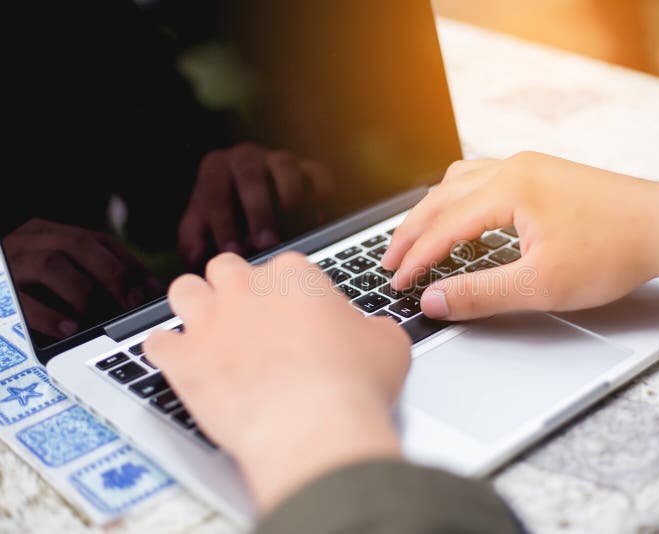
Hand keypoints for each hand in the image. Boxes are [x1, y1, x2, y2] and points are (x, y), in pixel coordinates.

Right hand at [2, 218, 158, 338]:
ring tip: (100, 318)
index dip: (129, 263)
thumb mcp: (52, 274)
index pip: (98, 240)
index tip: (153, 289)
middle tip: (134, 303)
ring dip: (83, 292)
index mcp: (48, 233)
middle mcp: (29, 239)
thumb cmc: (20, 287)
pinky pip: (21, 300)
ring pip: (52, 263)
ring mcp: (9, 261)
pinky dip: (49, 315)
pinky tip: (69, 329)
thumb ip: (84, 276)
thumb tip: (135, 297)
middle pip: (79, 244)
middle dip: (114, 274)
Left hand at [145, 252, 410, 510]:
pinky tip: (178, 360)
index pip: (283, 267)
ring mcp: (210, 322)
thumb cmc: (351, 383)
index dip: (288, 292)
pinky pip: (156, 343)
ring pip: (183, 290)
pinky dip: (165, 350)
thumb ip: (371, 327)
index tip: (295, 313)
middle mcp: (247, 289)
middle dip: (234, 287)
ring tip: (206, 327)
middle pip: (227, 268)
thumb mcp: (386, 344)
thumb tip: (371, 331)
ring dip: (193, 305)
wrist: (313, 424)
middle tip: (248, 315)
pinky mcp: (184, 359)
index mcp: (295, 276)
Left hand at [178, 143, 333, 267]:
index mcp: (216, 169)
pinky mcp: (306, 168)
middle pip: (250, 175)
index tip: (232, 253)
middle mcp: (246, 158)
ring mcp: (277, 160)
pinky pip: (317, 173)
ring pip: (285, 165)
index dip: (223, 224)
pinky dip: (320, 190)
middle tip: (265, 243)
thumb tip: (195, 257)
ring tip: (290, 216)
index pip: (216, 193)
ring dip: (289, 191)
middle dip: (258, 211)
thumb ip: (192, 241)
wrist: (245, 198)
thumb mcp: (199, 227)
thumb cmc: (222, 215)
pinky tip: (318, 215)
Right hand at [382, 152, 658, 318]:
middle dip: (411, 233)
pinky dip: (455, 198)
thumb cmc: (613, 251)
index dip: (415, 260)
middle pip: (440, 198)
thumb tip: (435, 302)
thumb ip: (481, 294)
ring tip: (414, 238)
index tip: (397, 284)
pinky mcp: (539, 172)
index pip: (442, 228)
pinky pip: (479, 177)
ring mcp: (526, 165)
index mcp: (508, 189)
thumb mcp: (541, 285)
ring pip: (457, 182)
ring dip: (430, 211)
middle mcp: (512, 167)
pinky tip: (458, 215)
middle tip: (389, 262)